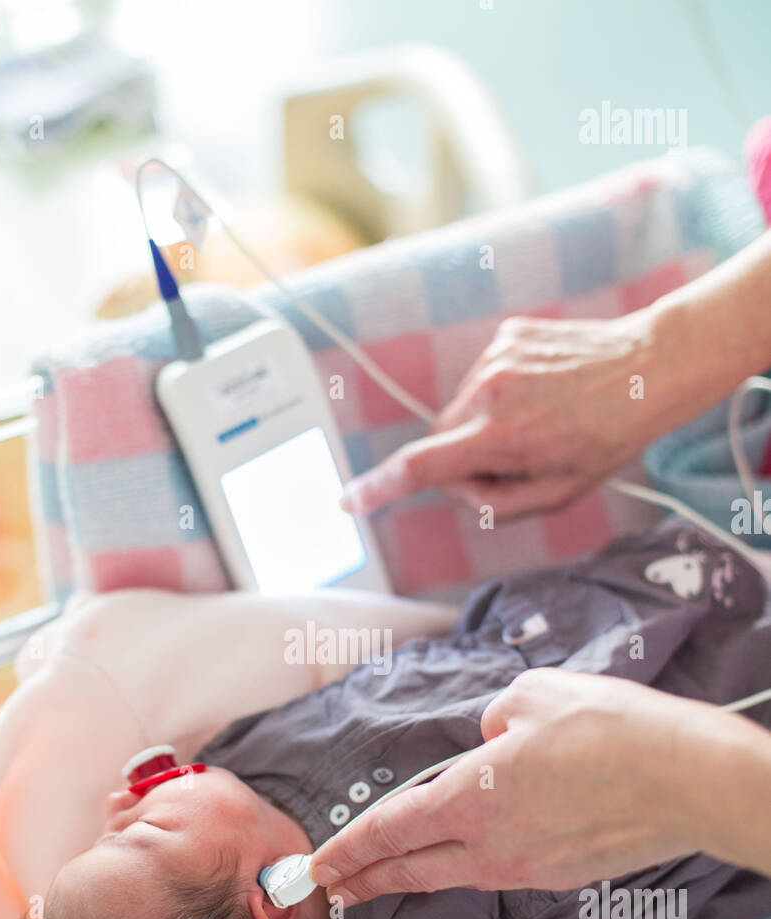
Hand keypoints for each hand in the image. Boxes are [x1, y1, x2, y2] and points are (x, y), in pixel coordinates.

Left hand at [309, 668, 704, 903]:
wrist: (687, 778)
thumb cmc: (610, 728)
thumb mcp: (531, 697)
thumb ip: (492, 721)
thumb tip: (489, 741)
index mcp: (471, 797)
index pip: (389, 829)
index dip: (348, 849)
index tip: (317, 866)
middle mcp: (490, 844)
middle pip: (410, 870)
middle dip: (364, 880)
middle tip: (332, 891)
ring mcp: (526, 867)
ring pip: (452, 876)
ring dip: (412, 878)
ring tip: (385, 881)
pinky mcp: (560, 874)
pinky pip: (498, 872)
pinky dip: (467, 869)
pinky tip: (467, 857)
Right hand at [341, 311, 671, 520]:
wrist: (649, 368)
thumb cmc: (607, 437)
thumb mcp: (557, 495)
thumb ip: (495, 504)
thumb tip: (455, 489)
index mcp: (500, 436)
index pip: (421, 467)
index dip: (379, 489)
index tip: (348, 500)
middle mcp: (488, 391)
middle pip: (441, 440)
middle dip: (464, 458)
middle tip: (519, 460)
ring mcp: (495, 357)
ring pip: (460, 411)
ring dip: (483, 425)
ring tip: (539, 421)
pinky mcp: (504, 335)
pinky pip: (481, 379)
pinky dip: (500, 394)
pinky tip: (541, 393)